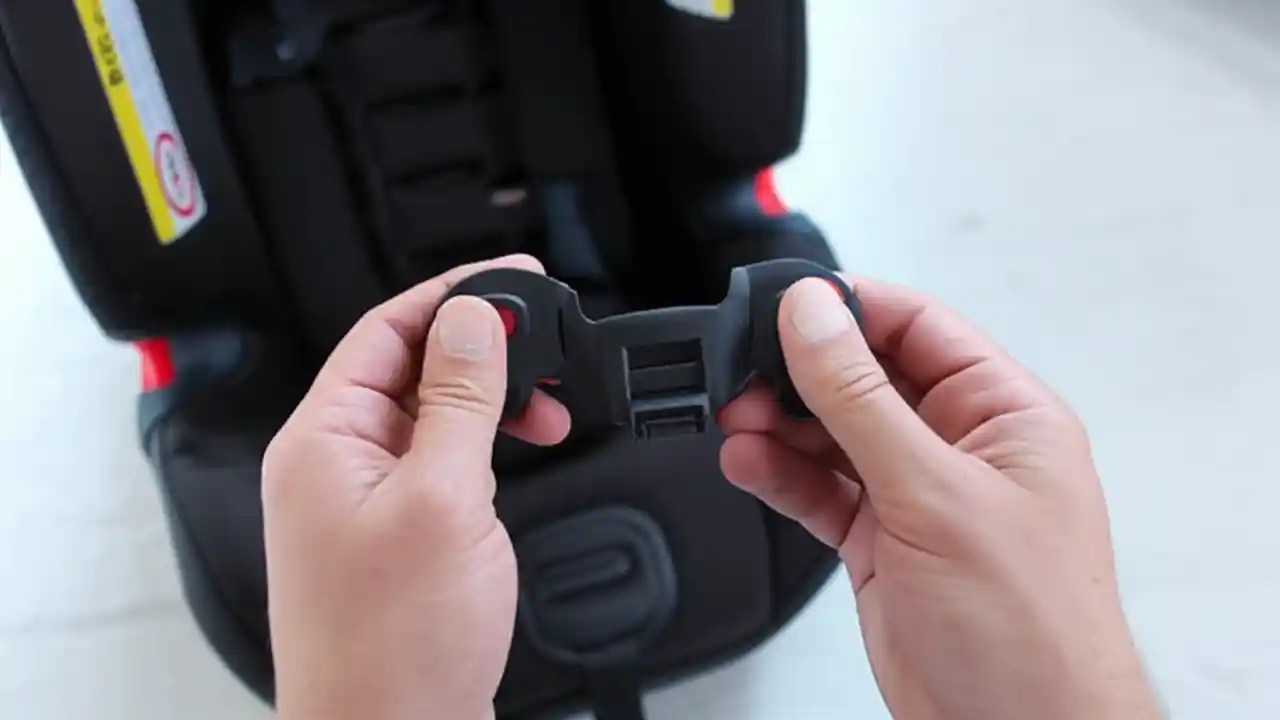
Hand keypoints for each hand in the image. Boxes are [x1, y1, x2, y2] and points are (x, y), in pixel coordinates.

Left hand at [262, 255, 569, 719]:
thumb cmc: (395, 650)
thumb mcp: (443, 501)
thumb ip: (461, 400)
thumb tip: (475, 317)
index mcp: (322, 441)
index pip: (385, 330)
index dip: (453, 295)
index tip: (517, 279)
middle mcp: (334, 465)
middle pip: (409, 368)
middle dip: (484, 351)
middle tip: (549, 343)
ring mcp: (364, 504)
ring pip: (431, 416)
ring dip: (492, 402)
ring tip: (549, 412)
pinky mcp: (396, 537)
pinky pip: (439, 464)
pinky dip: (486, 449)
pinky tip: (520, 455)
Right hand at [719, 277, 1158, 718]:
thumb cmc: (1030, 631)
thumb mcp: (935, 493)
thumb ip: (862, 400)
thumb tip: (814, 316)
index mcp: (1005, 415)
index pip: (919, 327)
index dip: (851, 308)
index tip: (786, 304)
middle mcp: (962, 449)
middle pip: (868, 379)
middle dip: (802, 373)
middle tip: (744, 371)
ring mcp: (919, 498)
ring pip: (835, 436)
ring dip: (781, 425)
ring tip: (736, 418)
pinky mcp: (882, 544)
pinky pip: (820, 490)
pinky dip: (780, 475)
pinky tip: (748, 461)